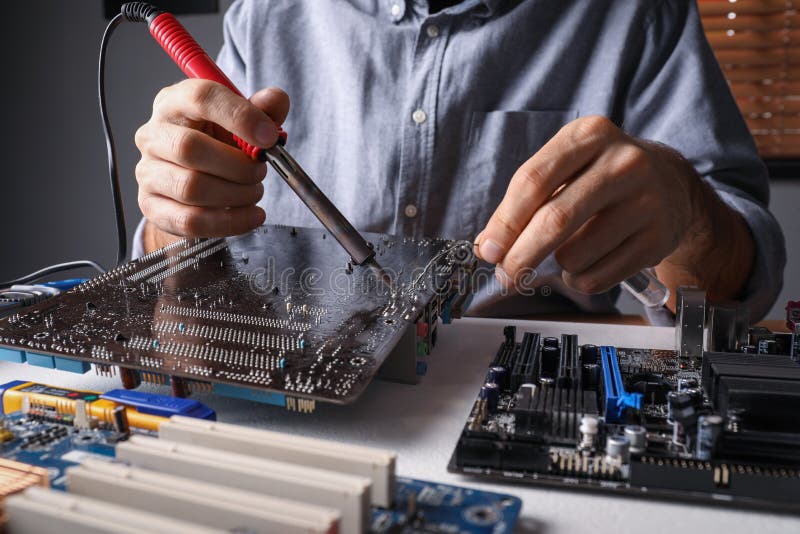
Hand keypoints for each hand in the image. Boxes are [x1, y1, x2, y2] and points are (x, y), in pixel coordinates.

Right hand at [135, 80, 289, 245]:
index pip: (202, 98)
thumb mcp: (243, 120)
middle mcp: (154, 134)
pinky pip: (190, 220)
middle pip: (190, 148)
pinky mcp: (151, 206)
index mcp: (176, 102)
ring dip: (236, 195)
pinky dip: (230, 222)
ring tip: (254, 192)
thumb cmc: (219, 143)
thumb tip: (276, 99)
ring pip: (191, 188)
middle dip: (238, 166)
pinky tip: (251, 215)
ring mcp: (147, 171)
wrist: (196, 180)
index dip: (240, 117)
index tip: (269, 138)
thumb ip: (263, 109)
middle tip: (260, 172)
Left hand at [475, 115, 714, 295]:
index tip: (488, 250)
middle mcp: (623, 163)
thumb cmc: (601, 177)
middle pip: (554, 220)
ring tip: (570, 251)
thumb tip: (488, 246)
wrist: (671, 185)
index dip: (505, 221)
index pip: (533, 180)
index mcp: (589, 135)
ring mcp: (646, 201)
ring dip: (558, 266)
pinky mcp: (658, 238)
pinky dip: (581, 280)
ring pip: (574, 255)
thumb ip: (523, 202)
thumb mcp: (565, 169)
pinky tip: (590, 263)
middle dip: (520, 255)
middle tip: (506, 275)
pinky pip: (598, 277)